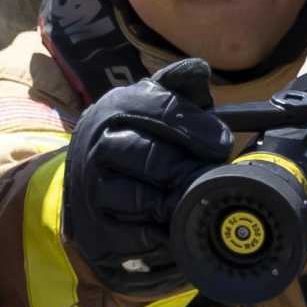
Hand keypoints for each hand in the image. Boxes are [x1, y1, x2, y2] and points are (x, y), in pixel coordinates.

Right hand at [62, 58, 233, 294]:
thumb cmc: (132, 136)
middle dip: (188, 169)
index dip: (197, 129)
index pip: (159, 111)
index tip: (223, 143)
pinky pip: (134, 236)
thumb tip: (199, 70)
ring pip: (141, 198)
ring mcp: (93, 189)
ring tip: (195, 199)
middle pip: (151, 157)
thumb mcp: (148, 103)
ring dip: (175, 201)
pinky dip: (161, 234)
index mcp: (116, 109)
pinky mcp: (96, 228)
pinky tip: (175, 225)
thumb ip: (176, 86)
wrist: (83, 178)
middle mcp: (98, 146)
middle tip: (213, 176)